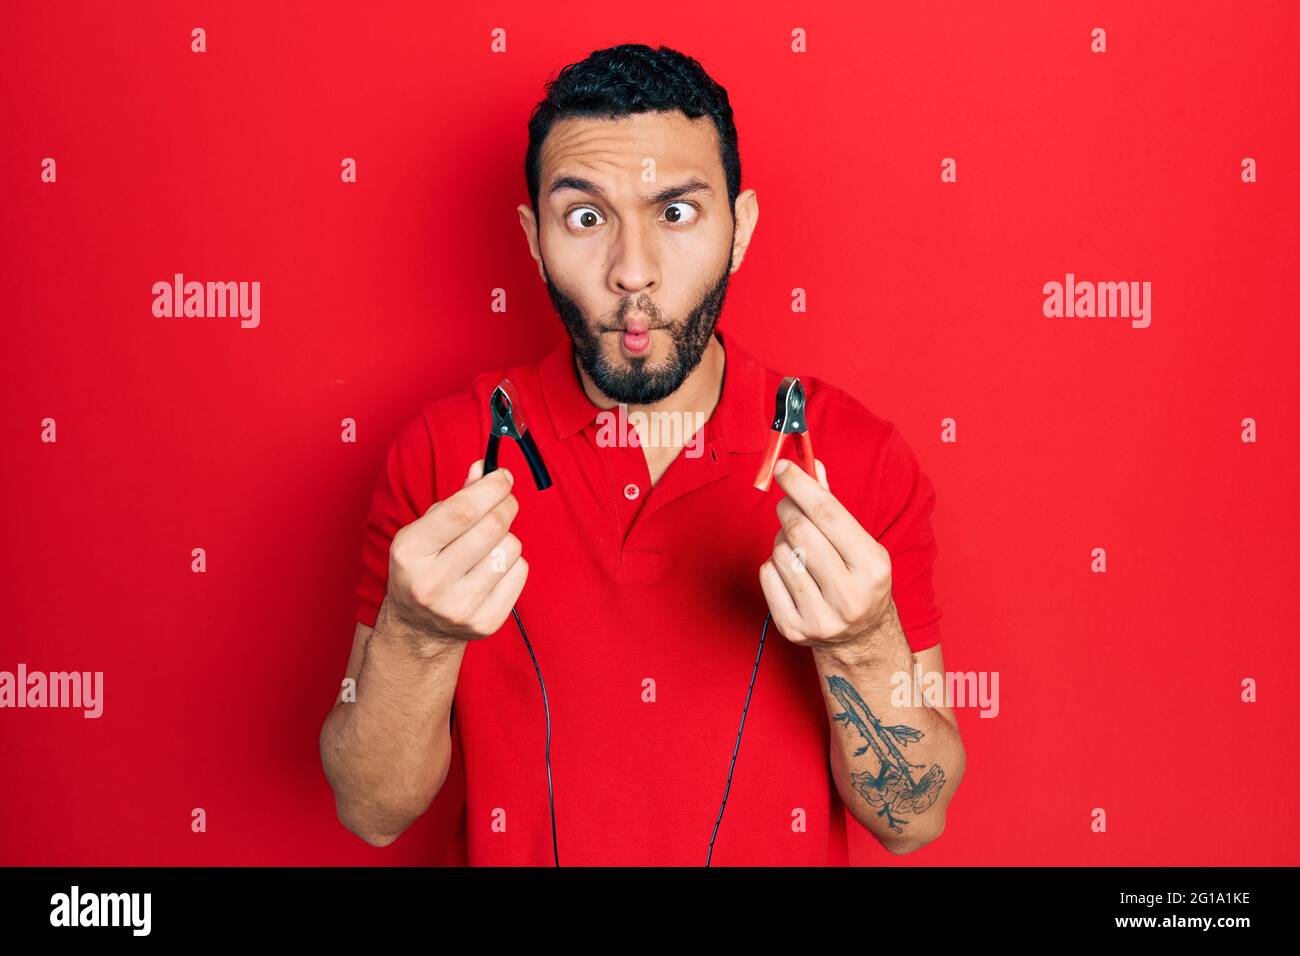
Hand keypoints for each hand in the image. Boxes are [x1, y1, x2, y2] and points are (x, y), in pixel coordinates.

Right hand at [385, 459, 527, 641]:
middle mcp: (432, 582)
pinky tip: (493, 569)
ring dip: (507, 537)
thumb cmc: (424, 567)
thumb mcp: (425, 531)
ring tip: (489, 546)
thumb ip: (455, 500)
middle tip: (506, 500)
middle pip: (492, 527)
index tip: (504, 476)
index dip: (491, 487)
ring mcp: (459, 607)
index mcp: (410, 552)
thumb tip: (484, 467)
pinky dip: (513, 562)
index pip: (463, 510)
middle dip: (506, 504)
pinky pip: (520, 572)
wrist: (419, 628)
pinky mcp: (485, 623)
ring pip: (510, 548)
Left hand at [758, 457, 893, 652]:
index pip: (828, 514)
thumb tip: (810, 464)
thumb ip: (834, 506)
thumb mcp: (860, 543)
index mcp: (873, 567)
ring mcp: (820, 616)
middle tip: (787, 504)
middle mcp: (849, 595)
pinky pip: (767, 576)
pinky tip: (791, 572)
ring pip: (780, 553)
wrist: (859, 638)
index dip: (801, 485)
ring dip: (782, 540)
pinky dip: (773, 565)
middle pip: (800, 531)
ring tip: (798, 548)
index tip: (782, 467)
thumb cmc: (857, 579)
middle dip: (788, 508)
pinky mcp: (793, 629)